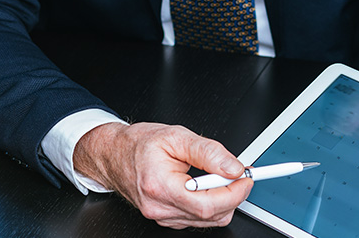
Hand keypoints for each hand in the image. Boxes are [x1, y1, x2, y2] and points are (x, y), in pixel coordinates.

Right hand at [73, 122, 252, 227]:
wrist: (113, 154)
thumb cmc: (139, 144)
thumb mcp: (176, 136)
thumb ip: (208, 151)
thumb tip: (233, 167)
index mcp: (161, 186)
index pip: (208, 204)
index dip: (234, 193)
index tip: (245, 178)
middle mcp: (160, 207)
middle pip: (211, 217)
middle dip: (232, 196)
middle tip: (237, 174)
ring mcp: (162, 216)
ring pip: (207, 221)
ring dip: (221, 200)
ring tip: (217, 176)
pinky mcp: (165, 219)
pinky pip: (196, 219)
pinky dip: (208, 204)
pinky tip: (203, 186)